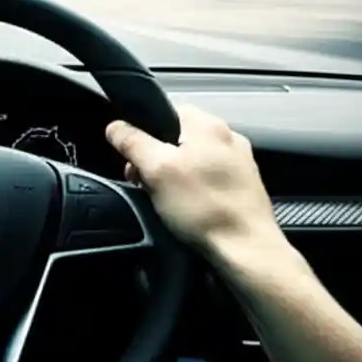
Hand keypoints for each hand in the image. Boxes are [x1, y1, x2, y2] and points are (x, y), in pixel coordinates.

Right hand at [105, 104, 280, 255]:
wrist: (246, 249)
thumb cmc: (205, 209)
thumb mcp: (156, 171)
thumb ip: (133, 143)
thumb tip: (115, 127)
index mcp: (208, 125)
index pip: (164, 112)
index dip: (142, 135)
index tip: (134, 160)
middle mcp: (228, 137)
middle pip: (177, 139)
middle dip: (156, 160)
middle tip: (148, 185)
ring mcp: (239, 163)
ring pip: (192, 161)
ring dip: (174, 178)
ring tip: (169, 202)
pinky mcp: (243, 187)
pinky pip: (208, 181)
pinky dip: (194, 192)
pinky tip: (190, 211)